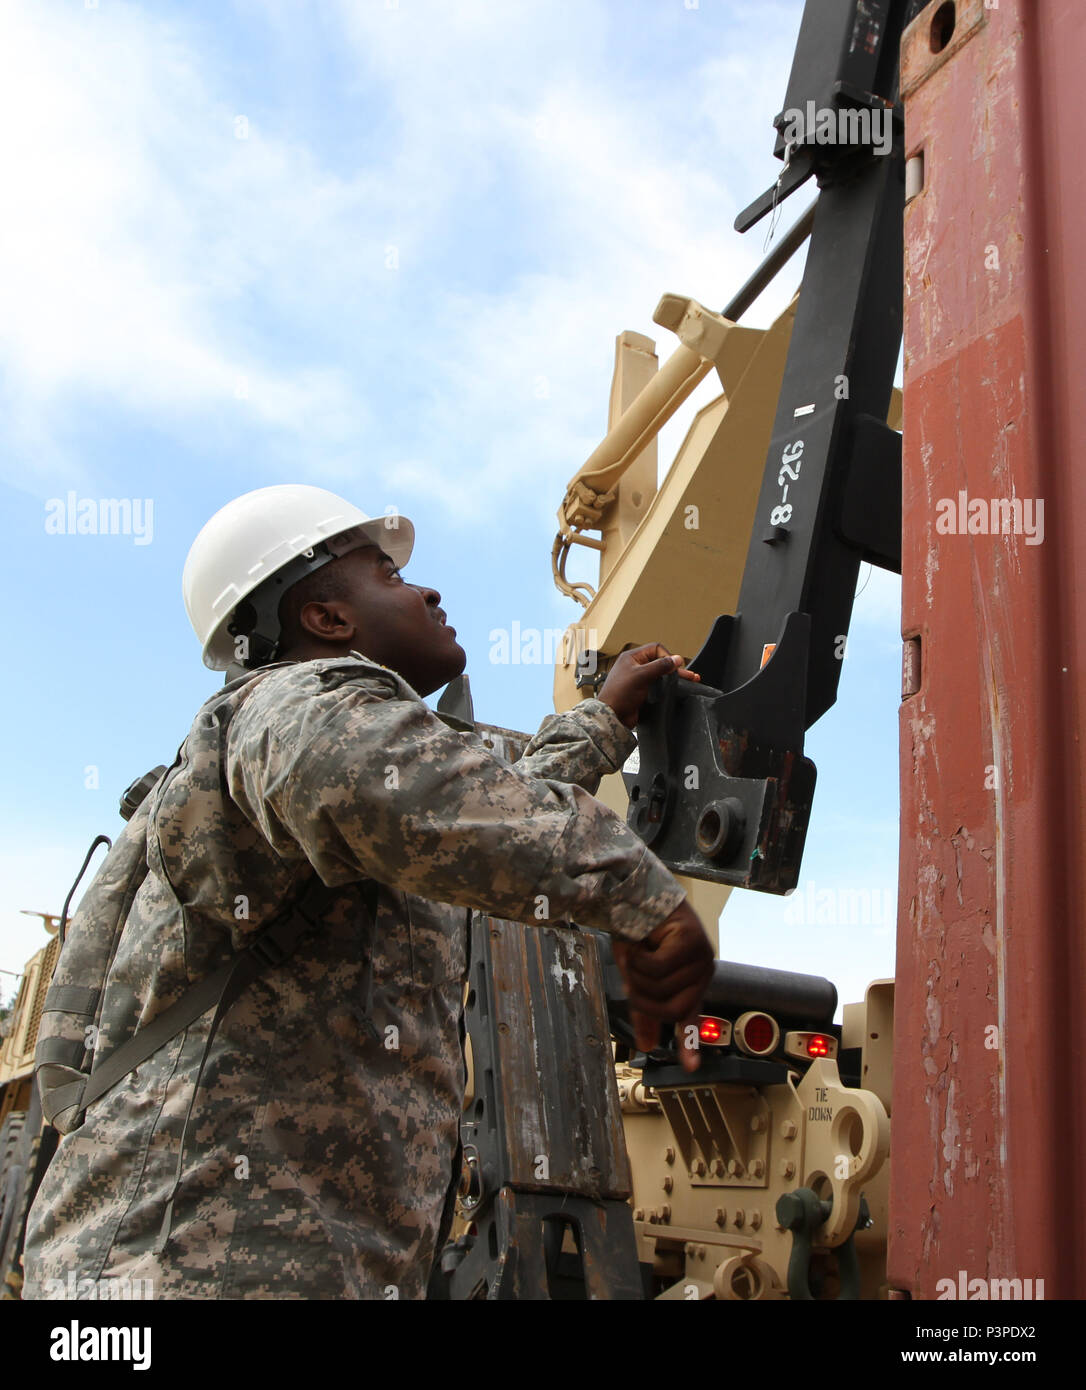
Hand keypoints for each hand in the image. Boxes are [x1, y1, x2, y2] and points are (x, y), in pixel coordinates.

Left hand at [597, 643, 699, 729]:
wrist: (613, 716)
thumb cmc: (618, 695)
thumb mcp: (641, 676)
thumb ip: (660, 666)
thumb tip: (676, 659)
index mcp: (632, 657)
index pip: (656, 648)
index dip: (667, 656)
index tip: (674, 666)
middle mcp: (635, 666)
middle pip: (660, 661)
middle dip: (674, 667)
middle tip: (687, 674)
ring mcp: (639, 679)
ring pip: (660, 674)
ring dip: (673, 676)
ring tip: (688, 679)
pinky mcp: (642, 691)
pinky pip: (658, 685)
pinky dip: (668, 686)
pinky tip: (676, 688)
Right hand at [611, 899, 714, 1072]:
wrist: (633, 894)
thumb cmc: (638, 933)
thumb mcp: (637, 977)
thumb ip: (645, 1011)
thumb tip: (647, 1045)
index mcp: (689, 982)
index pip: (691, 1017)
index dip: (689, 1043)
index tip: (691, 1067)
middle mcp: (701, 972)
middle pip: (670, 1008)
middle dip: (642, 997)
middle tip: (629, 977)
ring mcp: (701, 957)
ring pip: (661, 987)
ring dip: (636, 972)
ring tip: (635, 952)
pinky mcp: (693, 942)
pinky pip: (658, 968)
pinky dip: (639, 958)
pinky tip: (639, 943)